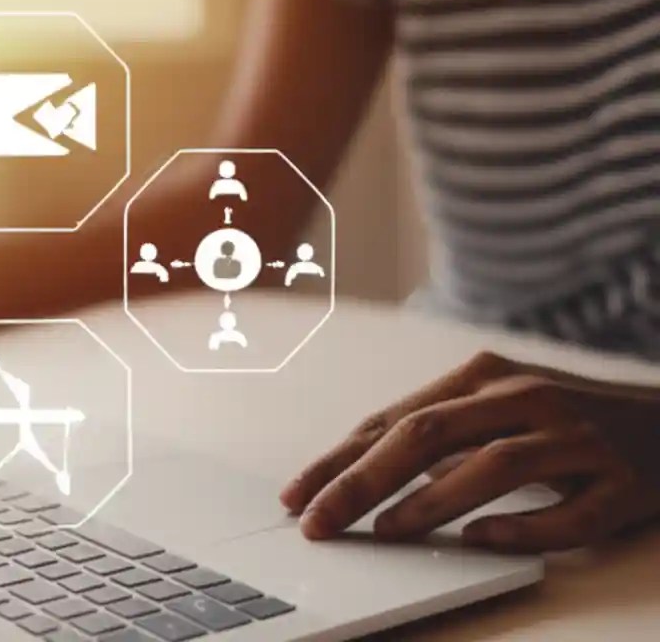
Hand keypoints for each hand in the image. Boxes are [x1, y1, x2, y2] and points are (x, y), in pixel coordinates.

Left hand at [280, 352, 659, 551]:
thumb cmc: (559, 420)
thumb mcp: (491, 410)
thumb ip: (429, 433)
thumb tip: (347, 472)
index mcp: (483, 377)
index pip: (394, 419)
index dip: (338, 459)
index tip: (295, 496)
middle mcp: (526, 397)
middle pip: (429, 434)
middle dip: (364, 480)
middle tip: (320, 521)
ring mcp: (577, 435)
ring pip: (495, 465)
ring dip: (433, 501)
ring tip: (387, 531)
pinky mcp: (623, 479)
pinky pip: (571, 510)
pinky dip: (524, 528)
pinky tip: (482, 542)